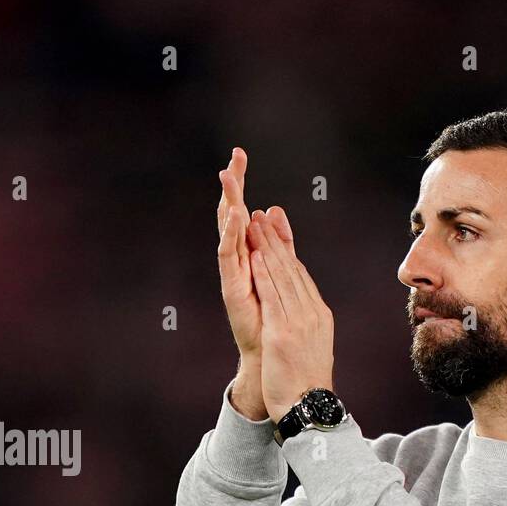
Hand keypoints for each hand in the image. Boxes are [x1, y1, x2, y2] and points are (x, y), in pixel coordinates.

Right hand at [217, 148, 260, 363]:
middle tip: (233, 157)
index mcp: (247, 249)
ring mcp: (232, 270)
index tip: (240, 154)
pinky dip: (232, 235)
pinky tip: (236, 217)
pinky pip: (229, 255)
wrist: (269, 351)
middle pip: (231, 212)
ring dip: (229, 203)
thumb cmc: (273, 313)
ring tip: (229, 178)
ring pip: (228, 230)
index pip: (242, 207)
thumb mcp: (278, 267)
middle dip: (232, 184)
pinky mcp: (231, 285)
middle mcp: (237, 256)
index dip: (240, 182)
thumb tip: (274, 208)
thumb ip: (278, 240)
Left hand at [248, 207, 334, 422]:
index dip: (288, 251)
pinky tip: (253, 255)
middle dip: (276, 240)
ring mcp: (299, 323)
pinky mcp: (283, 333)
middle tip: (264, 214)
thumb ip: (304, 327)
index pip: (301, 277)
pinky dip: (263, 274)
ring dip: (267, 248)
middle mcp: (311, 314)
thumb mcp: (310, 348)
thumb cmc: (305, 385)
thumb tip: (300, 319)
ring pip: (282, 277)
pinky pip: (272, 296)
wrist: (308, 407)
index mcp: (319, 317)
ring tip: (255, 224)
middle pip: (292, 270)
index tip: (277, 231)